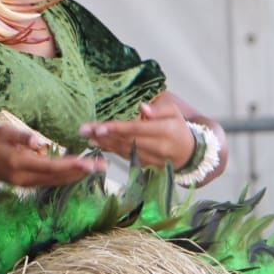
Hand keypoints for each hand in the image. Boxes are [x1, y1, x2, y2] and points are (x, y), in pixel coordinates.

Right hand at [0, 125, 104, 187]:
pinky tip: (76, 171)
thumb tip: (39, 141)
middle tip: (102, 166)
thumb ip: (22, 137)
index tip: (89, 162)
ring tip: (94, 169)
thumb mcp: (3, 132)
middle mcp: (24, 179)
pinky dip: (64, 177)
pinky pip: (49, 182)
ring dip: (75, 176)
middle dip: (80, 172)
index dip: (71, 165)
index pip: (51, 166)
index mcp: (19, 164)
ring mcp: (25, 184)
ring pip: (55, 182)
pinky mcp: (26, 184)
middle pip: (57, 178)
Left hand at [79, 93, 194, 169]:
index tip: (100, 126)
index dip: (118, 129)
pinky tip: (97, 143)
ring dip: (103, 143)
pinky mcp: (145, 166)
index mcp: (166, 132)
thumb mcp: (174, 113)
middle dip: (103, 135)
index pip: (137, 129)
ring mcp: (151, 160)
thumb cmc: (178, 128)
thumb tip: (142, 108)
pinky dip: (110, 150)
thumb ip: (159, 109)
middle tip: (84, 130)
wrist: (189, 154)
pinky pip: (125, 156)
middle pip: (126, 141)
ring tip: (86, 135)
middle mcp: (158, 148)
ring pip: (123, 150)